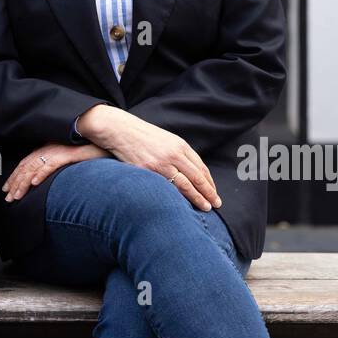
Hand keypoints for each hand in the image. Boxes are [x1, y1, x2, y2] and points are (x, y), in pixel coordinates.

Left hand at [1, 141, 108, 202]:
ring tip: (16, 195)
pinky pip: (49, 165)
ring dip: (23, 183)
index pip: (25, 164)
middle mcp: (47, 150)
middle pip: (26, 167)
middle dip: (15, 183)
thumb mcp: (65, 159)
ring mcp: (55, 152)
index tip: (8, 188)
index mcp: (46, 150)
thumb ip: (54, 165)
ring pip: (34, 168)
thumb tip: (42, 178)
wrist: (99, 143)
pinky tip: (34, 183)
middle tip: (8, 197)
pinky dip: (40, 174)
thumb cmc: (85, 151)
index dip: (15, 177)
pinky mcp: (65, 155)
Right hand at [78, 105, 220, 209]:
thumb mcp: (164, 140)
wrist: (120, 130)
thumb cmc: (142, 136)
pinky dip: (179, 197)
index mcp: (180, 145)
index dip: (209, 181)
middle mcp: (174, 154)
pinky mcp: (149, 170)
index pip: (200, 167)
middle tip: (217, 204)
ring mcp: (162, 163)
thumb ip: (177, 153)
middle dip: (209, 192)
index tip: (213, 192)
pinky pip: (168, 187)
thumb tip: (190, 171)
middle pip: (197, 176)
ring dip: (198, 198)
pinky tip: (184, 205)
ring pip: (186, 185)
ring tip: (206, 207)